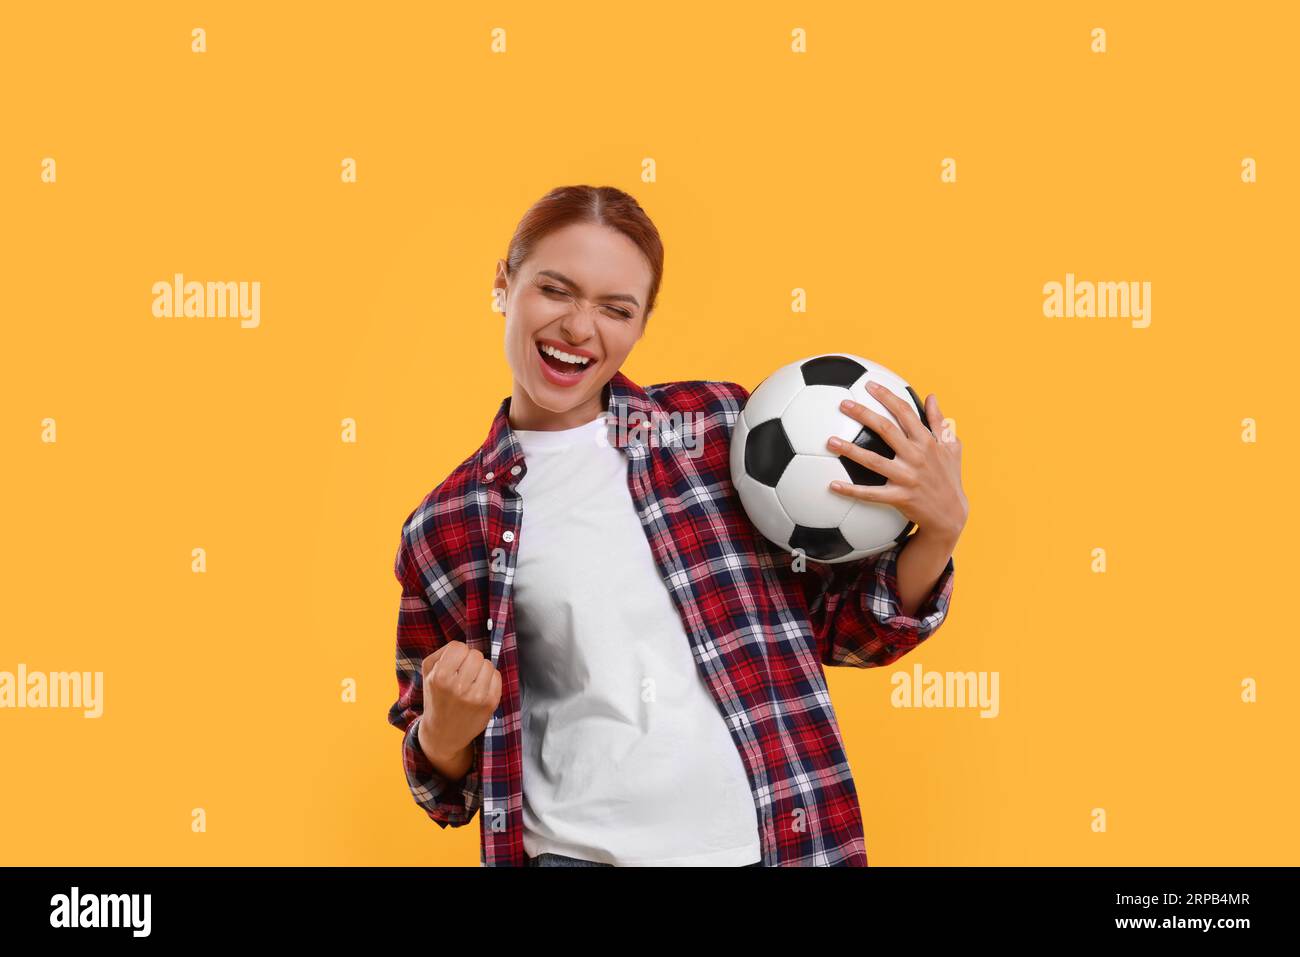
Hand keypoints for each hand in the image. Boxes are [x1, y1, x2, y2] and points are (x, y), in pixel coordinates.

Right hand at [417, 641, 501, 778]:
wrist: (443, 733)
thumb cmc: (436, 698)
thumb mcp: (428, 674)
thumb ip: (442, 653)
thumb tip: (463, 646)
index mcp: (440, 678)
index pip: (459, 647)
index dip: (457, 653)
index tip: (454, 663)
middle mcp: (459, 687)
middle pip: (476, 654)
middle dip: (470, 660)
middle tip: (463, 673)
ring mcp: (477, 696)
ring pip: (488, 664)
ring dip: (481, 669)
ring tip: (471, 682)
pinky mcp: (491, 703)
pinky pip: (497, 676)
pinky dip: (490, 679)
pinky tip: (479, 688)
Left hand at [826, 381, 967, 544]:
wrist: (951, 515)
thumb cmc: (949, 477)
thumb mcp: (952, 447)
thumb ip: (940, 421)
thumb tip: (932, 396)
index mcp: (927, 441)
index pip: (905, 412)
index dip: (887, 396)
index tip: (869, 385)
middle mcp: (916, 456)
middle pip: (886, 429)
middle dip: (863, 414)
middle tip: (843, 403)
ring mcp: (907, 477)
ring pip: (873, 460)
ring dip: (850, 450)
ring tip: (830, 441)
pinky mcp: (900, 497)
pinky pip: (871, 494)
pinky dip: (851, 491)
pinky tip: (832, 485)